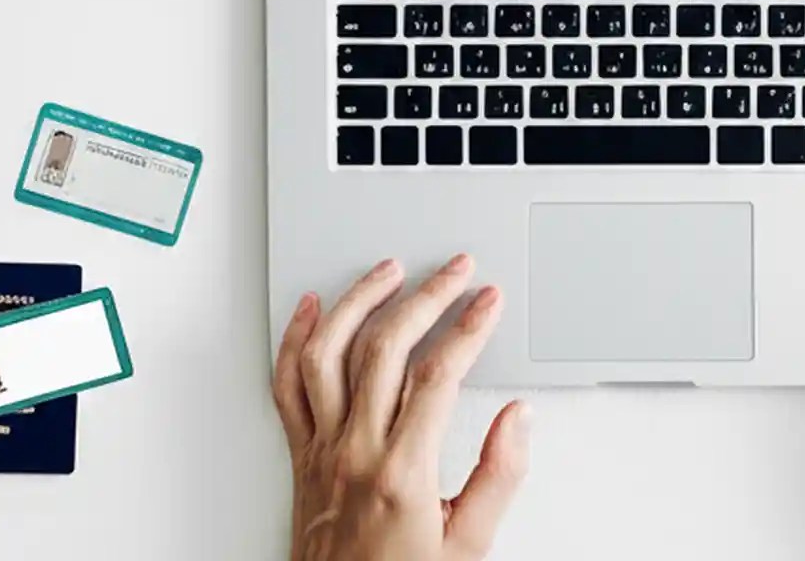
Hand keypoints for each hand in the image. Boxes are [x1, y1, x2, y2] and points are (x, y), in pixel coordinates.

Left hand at [271, 255, 530, 560]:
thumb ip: (498, 476)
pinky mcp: (300, 456)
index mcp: (401, 473)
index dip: (468, 329)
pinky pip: (287, 386)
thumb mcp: (470, 545)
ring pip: (328, 353)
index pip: (437, 376)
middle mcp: (354, 452)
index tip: (488, 302)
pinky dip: (295, 340)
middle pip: (385, 349)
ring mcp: (321, 450)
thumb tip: (517, 418)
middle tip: (455, 271)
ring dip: (359, 301)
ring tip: (388, 271)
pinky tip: (311, 310)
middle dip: (426, 297)